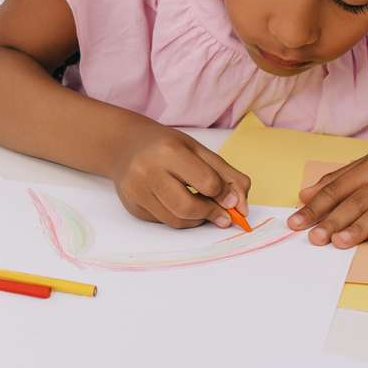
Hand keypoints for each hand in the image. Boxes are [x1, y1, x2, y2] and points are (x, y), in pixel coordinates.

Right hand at [110, 117, 249, 227]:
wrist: (125, 145)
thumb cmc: (167, 147)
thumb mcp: (199, 151)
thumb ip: (228, 176)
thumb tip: (242, 208)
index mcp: (168, 151)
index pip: (207, 183)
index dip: (224, 195)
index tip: (230, 199)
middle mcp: (147, 170)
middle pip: (189, 208)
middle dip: (210, 213)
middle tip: (221, 213)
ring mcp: (136, 190)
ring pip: (177, 221)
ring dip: (196, 219)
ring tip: (199, 205)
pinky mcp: (132, 206)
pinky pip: (164, 222)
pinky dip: (178, 218)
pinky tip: (177, 203)